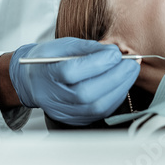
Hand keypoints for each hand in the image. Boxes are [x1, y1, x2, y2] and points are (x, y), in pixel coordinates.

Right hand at [9, 37, 138, 125]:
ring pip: (97, 107)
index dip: (99, 62)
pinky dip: (115, 98)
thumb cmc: (48, 60)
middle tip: (132, 62)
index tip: (116, 52)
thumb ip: (87, 48)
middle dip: (116, 76)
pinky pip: (100, 113)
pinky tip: (121, 85)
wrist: (32, 81)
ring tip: (130, 72)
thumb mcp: (62, 45)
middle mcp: (57, 97)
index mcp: (50, 74)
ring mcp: (66, 111)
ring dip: (120, 88)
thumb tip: (111, 51)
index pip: (75, 71)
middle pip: (89, 92)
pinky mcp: (76, 119)